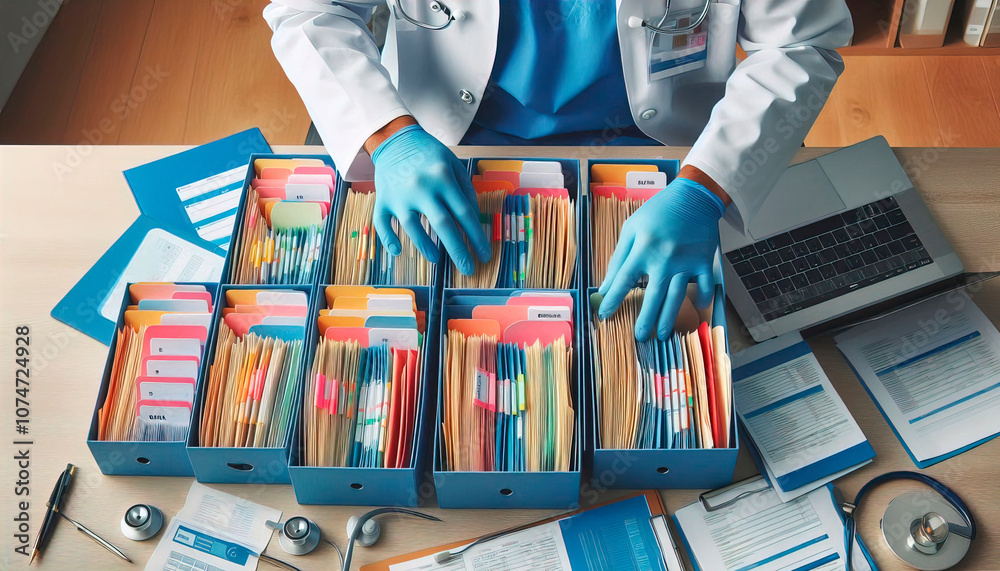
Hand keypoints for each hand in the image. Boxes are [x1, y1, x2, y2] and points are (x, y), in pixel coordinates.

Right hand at [370, 124, 489, 274]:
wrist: (396, 140)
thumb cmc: (430, 155)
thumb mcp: (454, 165)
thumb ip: (466, 191)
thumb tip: (474, 222)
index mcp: (443, 178)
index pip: (464, 213)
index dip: (476, 237)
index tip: (484, 255)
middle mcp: (422, 187)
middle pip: (443, 225)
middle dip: (458, 251)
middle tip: (468, 270)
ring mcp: (400, 195)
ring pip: (412, 227)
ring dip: (425, 247)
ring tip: (436, 259)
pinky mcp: (383, 200)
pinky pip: (382, 223)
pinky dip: (388, 240)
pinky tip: (398, 252)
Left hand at [598, 178, 724, 339]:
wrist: (694, 197)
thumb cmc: (657, 212)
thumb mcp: (631, 228)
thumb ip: (618, 257)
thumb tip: (607, 285)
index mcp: (642, 249)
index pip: (622, 281)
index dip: (612, 300)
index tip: (605, 315)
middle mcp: (664, 258)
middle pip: (652, 297)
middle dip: (644, 321)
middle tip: (640, 338)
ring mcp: (686, 262)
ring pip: (676, 297)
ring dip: (668, 318)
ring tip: (662, 335)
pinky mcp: (704, 262)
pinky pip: (704, 286)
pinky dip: (702, 299)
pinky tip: (696, 308)